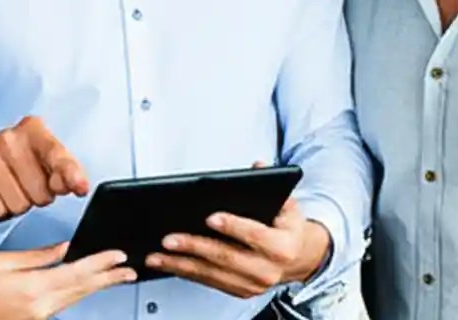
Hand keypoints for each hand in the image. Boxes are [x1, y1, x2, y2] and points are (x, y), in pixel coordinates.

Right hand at [0, 116, 88, 220]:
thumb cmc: (27, 166)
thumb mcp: (52, 163)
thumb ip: (67, 172)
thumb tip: (79, 185)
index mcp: (33, 129)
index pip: (56, 154)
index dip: (70, 173)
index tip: (81, 187)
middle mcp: (9, 138)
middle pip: (40, 189)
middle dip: (40, 195)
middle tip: (30, 186)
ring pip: (18, 202)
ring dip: (19, 203)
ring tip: (14, 189)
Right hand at [0, 242, 135, 319]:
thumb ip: (36, 256)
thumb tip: (63, 248)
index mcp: (32, 289)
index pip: (77, 273)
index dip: (102, 263)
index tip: (118, 255)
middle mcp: (39, 308)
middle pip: (82, 290)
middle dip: (108, 278)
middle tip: (128, 270)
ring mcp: (37, 318)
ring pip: (74, 299)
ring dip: (96, 287)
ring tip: (113, 277)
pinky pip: (61, 305)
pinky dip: (77, 294)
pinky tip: (83, 287)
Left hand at [146, 196, 330, 298]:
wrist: (300, 259)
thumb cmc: (288, 229)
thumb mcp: (288, 204)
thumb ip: (273, 183)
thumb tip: (257, 166)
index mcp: (282, 246)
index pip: (255, 234)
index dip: (233, 226)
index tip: (210, 217)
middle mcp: (268, 270)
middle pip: (226, 257)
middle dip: (195, 247)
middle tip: (170, 238)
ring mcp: (253, 285)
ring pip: (212, 274)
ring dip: (181, 264)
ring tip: (157, 255)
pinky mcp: (240, 292)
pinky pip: (209, 282)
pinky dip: (186, 273)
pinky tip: (167, 264)